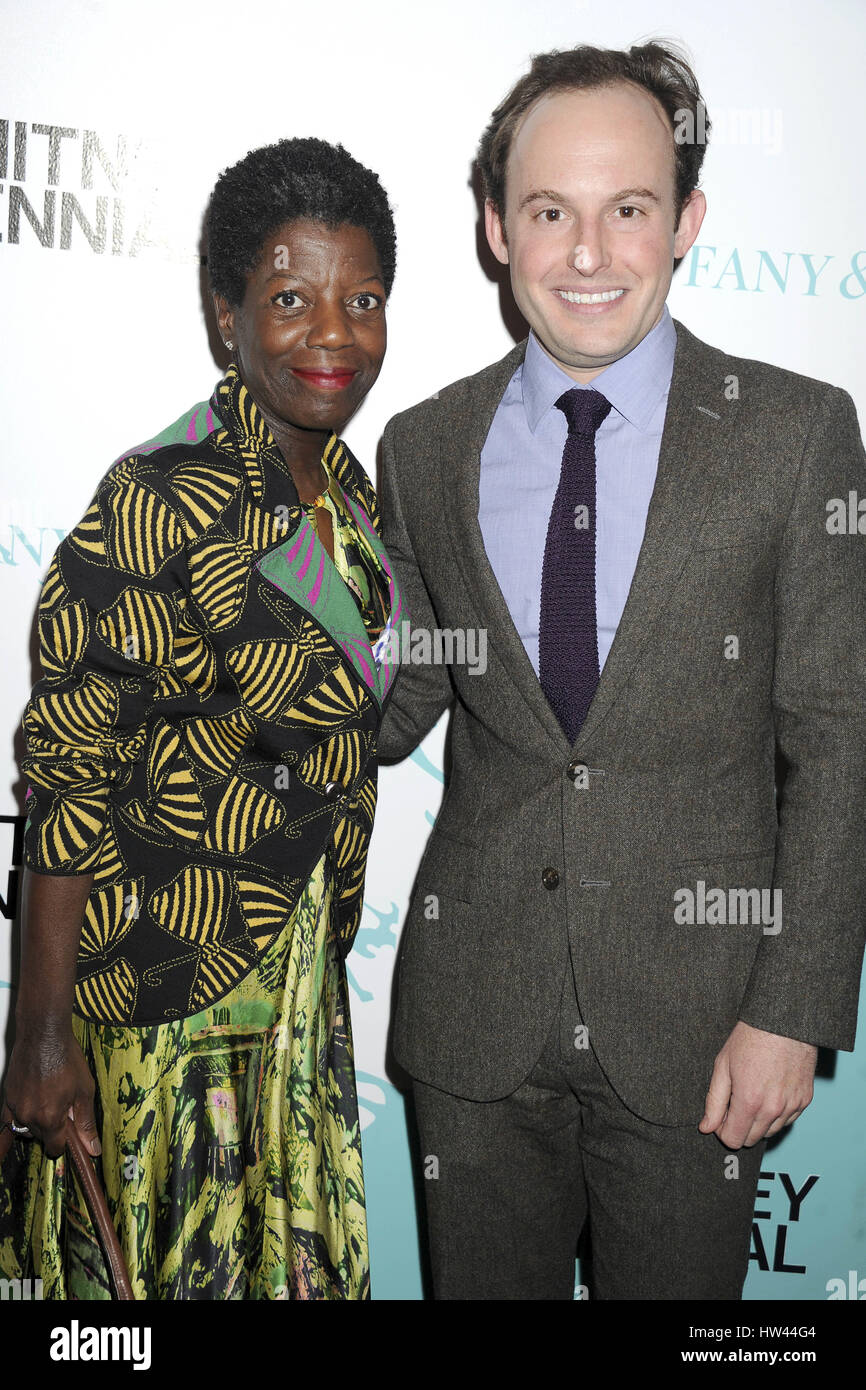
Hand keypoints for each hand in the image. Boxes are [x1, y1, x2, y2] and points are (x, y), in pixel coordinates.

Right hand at [2, 1022, 99, 1158]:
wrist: (43, 1035)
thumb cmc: (66, 1058)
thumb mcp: (84, 1091)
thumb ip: (86, 1122)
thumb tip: (93, 1148)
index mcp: (49, 1118)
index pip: (55, 1147)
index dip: (65, 1142)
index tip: (71, 1134)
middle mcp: (29, 1116)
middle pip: (41, 1136)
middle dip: (53, 1127)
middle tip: (64, 1106)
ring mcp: (15, 1106)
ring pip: (26, 1128)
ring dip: (37, 1122)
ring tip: (49, 1100)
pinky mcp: (7, 1096)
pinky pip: (8, 1118)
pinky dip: (19, 1117)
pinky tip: (30, 1106)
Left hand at [699, 1020, 816, 1148]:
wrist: (783, 1021)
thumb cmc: (751, 1038)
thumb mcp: (723, 1066)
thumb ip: (714, 1101)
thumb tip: (706, 1127)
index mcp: (749, 1102)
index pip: (733, 1140)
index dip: (722, 1131)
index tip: (720, 1117)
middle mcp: (773, 1109)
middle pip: (751, 1139)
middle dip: (739, 1126)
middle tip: (734, 1103)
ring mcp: (792, 1106)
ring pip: (770, 1132)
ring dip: (758, 1121)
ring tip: (753, 1094)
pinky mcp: (805, 1100)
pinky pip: (787, 1120)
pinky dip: (776, 1114)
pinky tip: (769, 1093)